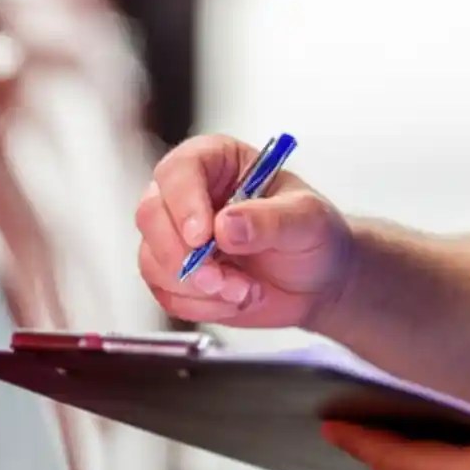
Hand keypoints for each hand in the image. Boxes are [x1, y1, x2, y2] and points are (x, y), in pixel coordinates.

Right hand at [135, 134, 353, 327]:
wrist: (319, 282)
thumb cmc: (314, 236)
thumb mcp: (307, 220)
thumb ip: (270, 220)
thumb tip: (227, 226)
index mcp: (216, 162)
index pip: (179, 170)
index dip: (184, 203)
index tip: (203, 236)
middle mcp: (188, 196)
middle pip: (150, 215)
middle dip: (183, 256)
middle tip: (220, 278)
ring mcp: (176, 237)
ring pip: (152, 261)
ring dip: (197, 288)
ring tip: (243, 291)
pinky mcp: (175, 276)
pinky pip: (166, 295)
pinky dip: (201, 307)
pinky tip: (234, 299)